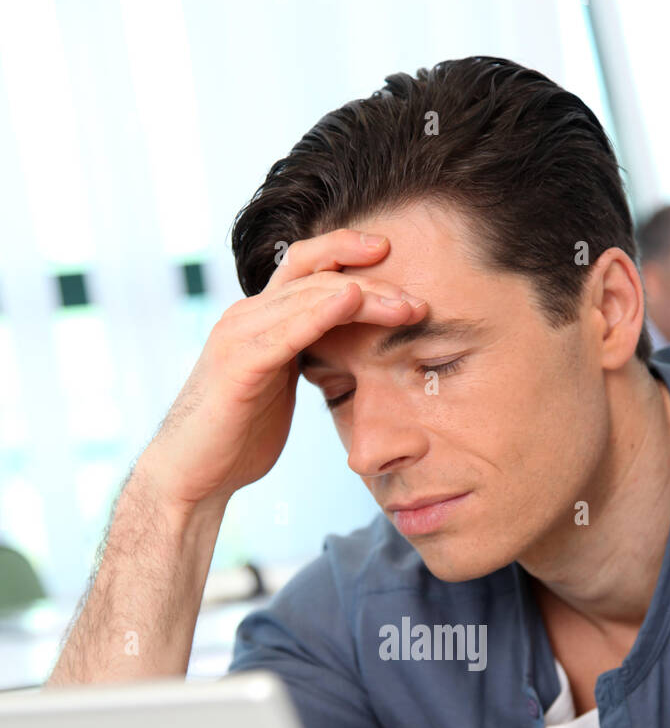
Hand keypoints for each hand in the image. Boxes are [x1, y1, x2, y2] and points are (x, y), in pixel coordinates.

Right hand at [140, 228, 426, 508]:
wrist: (192, 475)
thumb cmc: (237, 436)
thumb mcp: (281, 386)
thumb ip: (306, 359)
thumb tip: (350, 356)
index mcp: (260, 319)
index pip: (308, 266)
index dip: (348, 252)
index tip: (393, 255)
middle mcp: (247, 315)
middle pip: (315, 273)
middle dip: (371, 278)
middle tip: (418, 298)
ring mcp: (240, 336)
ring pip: (308, 296)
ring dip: (363, 296)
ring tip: (406, 306)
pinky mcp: (239, 365)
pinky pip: (286, 330)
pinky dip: (320, 313)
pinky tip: (350, 301)